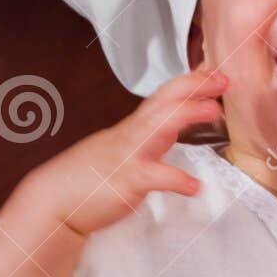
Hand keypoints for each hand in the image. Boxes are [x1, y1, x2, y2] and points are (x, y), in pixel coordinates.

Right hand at [25, 69, 229, 239]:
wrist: (54, 201)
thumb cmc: (88, 178)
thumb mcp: (122, 150)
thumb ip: (147, 138)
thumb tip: (172, 129)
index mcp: (133, 129)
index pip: (164, 97)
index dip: (190, 83)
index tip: (215, 74)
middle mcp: (132, 136)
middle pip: (164, 101)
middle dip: (193, 86)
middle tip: (223, 79)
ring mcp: (128, 156)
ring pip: (159, 127)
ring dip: (187, 114)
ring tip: (214, 111)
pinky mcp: (127, 181)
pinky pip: (155, 177)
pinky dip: (176, 180)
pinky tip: (195, 186)